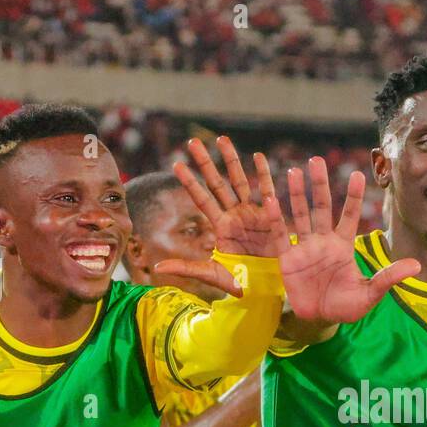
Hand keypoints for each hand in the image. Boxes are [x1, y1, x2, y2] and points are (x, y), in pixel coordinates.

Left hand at [155, 137, 289, 296]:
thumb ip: (186, 268)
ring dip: (231, 159)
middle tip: (192, 142)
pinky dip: (263, 174)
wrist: (267, 288)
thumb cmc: (240, 283)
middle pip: (217, 183)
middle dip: (205, 162)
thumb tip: (157, 267)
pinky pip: (266, 192)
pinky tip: (258, 157)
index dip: (189, 182)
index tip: (176, 164)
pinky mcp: (270, 217)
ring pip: (239, 181)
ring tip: (222, 138)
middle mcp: (234, 215)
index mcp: (220, 226)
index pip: (201, 199)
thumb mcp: (211, 275)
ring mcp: (252, 214)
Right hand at [279, 157, 419, 324]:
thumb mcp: (371, 293)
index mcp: (343, 246)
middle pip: (321, 207)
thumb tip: (417, 267)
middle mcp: (323, 241)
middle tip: (317, 160)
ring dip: (297, 194)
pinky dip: (275, 219)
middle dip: (319, 184)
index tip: (358, 174)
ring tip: (294, 171)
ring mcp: (304, 248)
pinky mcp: (287, 259)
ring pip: (300, 215)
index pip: (349, 215)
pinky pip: (280, 236)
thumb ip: (389, 277)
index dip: (353, 196)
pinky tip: (270, 200)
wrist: (320, 320)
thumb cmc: (346, 306)